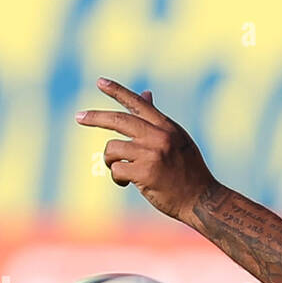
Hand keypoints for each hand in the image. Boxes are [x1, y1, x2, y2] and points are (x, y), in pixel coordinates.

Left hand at [75, 78, 216, 226]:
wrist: (203, 200)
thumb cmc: (189, 172)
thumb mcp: (177, 140)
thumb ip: (157, 121)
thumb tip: (145, 95)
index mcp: (168, 127)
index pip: (138, 104)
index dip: (117, 91)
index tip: (100, 82)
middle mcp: (159, 137)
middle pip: (119, 120)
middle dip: (95, 118)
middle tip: (79, 117)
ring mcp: (152, 155)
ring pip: (113, 149)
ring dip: (111, 161)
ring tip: (122, 170)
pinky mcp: (144, 173)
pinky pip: (116, 170)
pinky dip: (117, 177)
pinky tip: (127, 183)